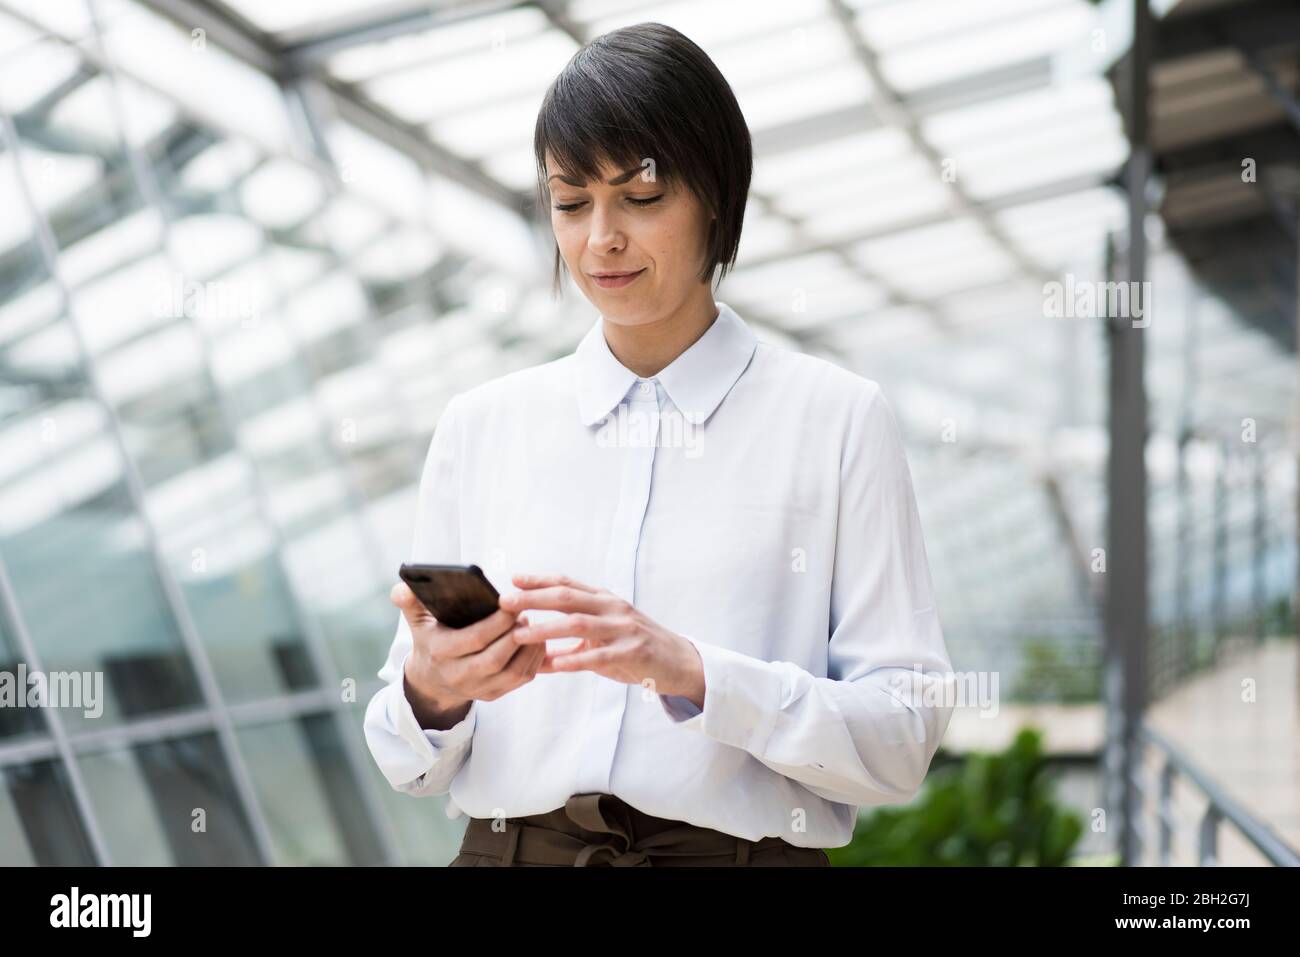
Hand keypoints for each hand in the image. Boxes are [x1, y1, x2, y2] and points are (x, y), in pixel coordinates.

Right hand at [390, 581, 545, 727]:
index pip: (474, 639)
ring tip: (532, 623)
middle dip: (515, 634)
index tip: (510, 604)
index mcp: (440, 654)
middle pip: (496, 658)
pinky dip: (534, 660)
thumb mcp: (418, 622)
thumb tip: (401, 588)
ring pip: (513, 672)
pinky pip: (521, 679)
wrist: (432, 681)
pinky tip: (537, 640)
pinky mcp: (493, 695)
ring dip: (529, 647)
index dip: (496, 622)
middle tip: (525, 612)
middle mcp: (459, 676)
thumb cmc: (431, 641)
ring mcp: (478, 689)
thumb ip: (410, 603)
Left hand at [498, 573, 705, 708]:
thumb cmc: (634, 649)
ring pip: (579, 624)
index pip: (567, 583)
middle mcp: (613, 608)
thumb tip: (534, 654)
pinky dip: (575, 659)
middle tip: (505, 602)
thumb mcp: (603, 638)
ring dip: (546, 629)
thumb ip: (571, 642)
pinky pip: (598, 655)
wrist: (678, 662)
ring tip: (520, 635)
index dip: (540, 580)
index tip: (513, 578)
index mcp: (604, 600)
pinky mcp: (632, 651)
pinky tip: (555, 664)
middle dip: (534, 598)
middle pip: (567, 597)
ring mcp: (623, 629)